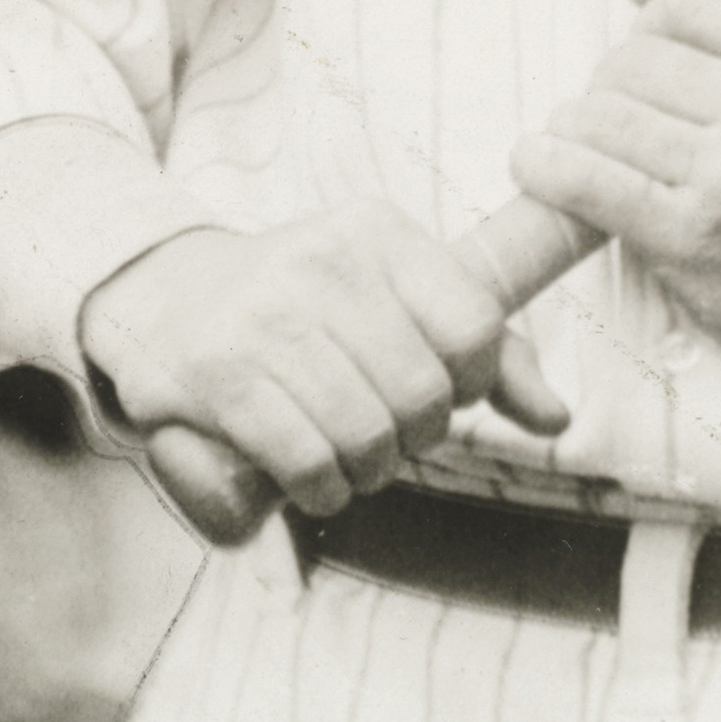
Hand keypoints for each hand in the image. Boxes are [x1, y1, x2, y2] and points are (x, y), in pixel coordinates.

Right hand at [78, 204, 568, 520]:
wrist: (163, 293)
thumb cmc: (304, 308)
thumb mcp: (393, 299)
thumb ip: (485, 352)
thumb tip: (557, 417)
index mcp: (380, 233)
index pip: (475, 326)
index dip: (474, 385)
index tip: (444, 396)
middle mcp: (326, 260)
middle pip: (422, 393)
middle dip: (416, 439)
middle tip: (388, 440)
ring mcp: (267, 314)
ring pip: (365, 433)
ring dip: (367, 473)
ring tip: (350, 464)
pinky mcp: (216, 373)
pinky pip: (303, 457)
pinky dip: (321, 489)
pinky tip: (315, 482)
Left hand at [509, 0, 720, 391]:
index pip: (687, 3)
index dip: (650, 23)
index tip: (650, 55)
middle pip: (637, 58)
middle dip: (611, 80)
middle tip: (621, 112)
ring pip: (604, 115)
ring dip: (574, 125)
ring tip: (579, 139)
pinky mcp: (691, 239)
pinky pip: (588, 182)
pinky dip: (546, 166)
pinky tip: (536, 162)